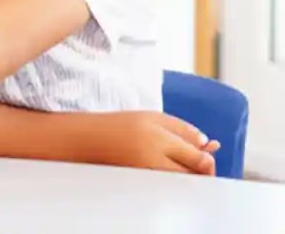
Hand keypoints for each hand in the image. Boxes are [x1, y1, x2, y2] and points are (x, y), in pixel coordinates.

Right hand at [95, 112, 218, 175]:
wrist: (90, 139)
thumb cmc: (120, 124)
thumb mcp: (153, 117)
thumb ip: (182, 129)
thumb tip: (207, 144)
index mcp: (160, 140)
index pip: (198, 159)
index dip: (209, 158)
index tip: (211, 151)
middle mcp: (155, 161)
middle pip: (192, 175)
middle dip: (203, 170)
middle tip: (204, 160)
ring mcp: (148, 175)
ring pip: (181, 182)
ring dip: (190, 174)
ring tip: (186, 162)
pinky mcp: (143, 183)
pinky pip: (169, 184)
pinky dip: (176, 178)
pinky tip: (172, 167)